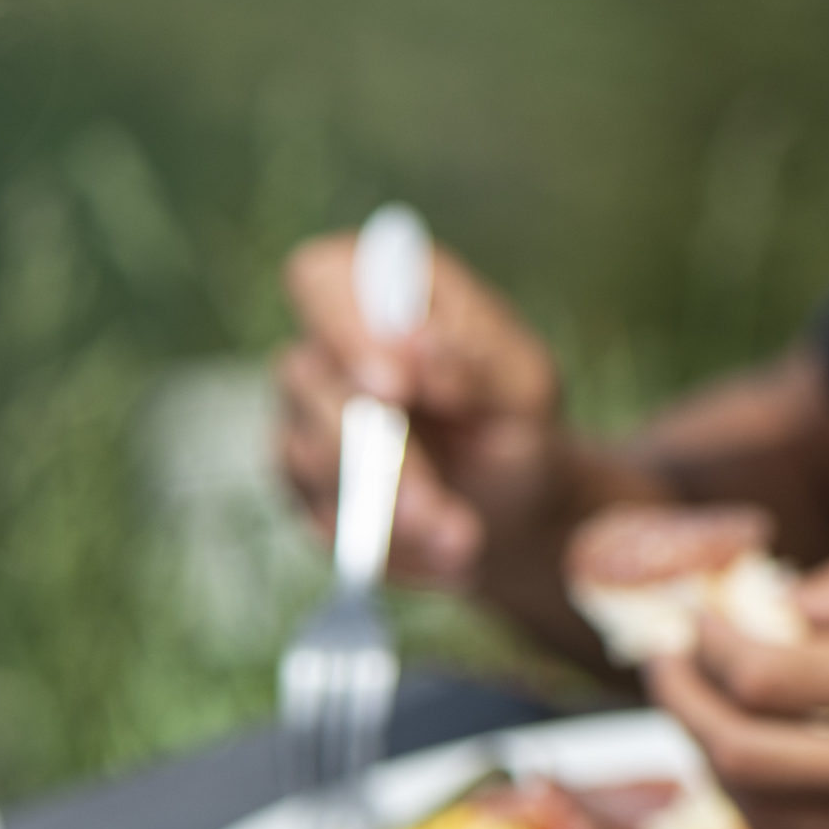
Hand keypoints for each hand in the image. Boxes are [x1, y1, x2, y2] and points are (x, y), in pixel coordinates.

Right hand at [277, 231, 566, 585]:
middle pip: (306, 377)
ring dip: (387, 505)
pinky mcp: (305, 491)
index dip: (343, 327)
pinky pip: (322, 518)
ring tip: (462, 537)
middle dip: (375, 448)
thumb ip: (472, 365)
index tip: (395, 387)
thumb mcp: (524, 391)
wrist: (514, 511)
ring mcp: (304, 421)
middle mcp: (327, 350)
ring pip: (307, 455)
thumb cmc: (519, 426)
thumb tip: (413, 347)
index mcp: (380, 292)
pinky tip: (442, 551)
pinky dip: (385, 543)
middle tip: (436, 502)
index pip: (321, 278)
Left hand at [646, 540, 828, 828]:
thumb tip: (776, 605)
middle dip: (682, 708)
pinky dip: (772, 811)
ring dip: (715, 767)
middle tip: (666, 670)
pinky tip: (769, 769)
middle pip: (742, 757)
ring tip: (705, 719)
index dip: (705, 647)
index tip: (694, 623)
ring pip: (767, 819)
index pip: (762, 675)